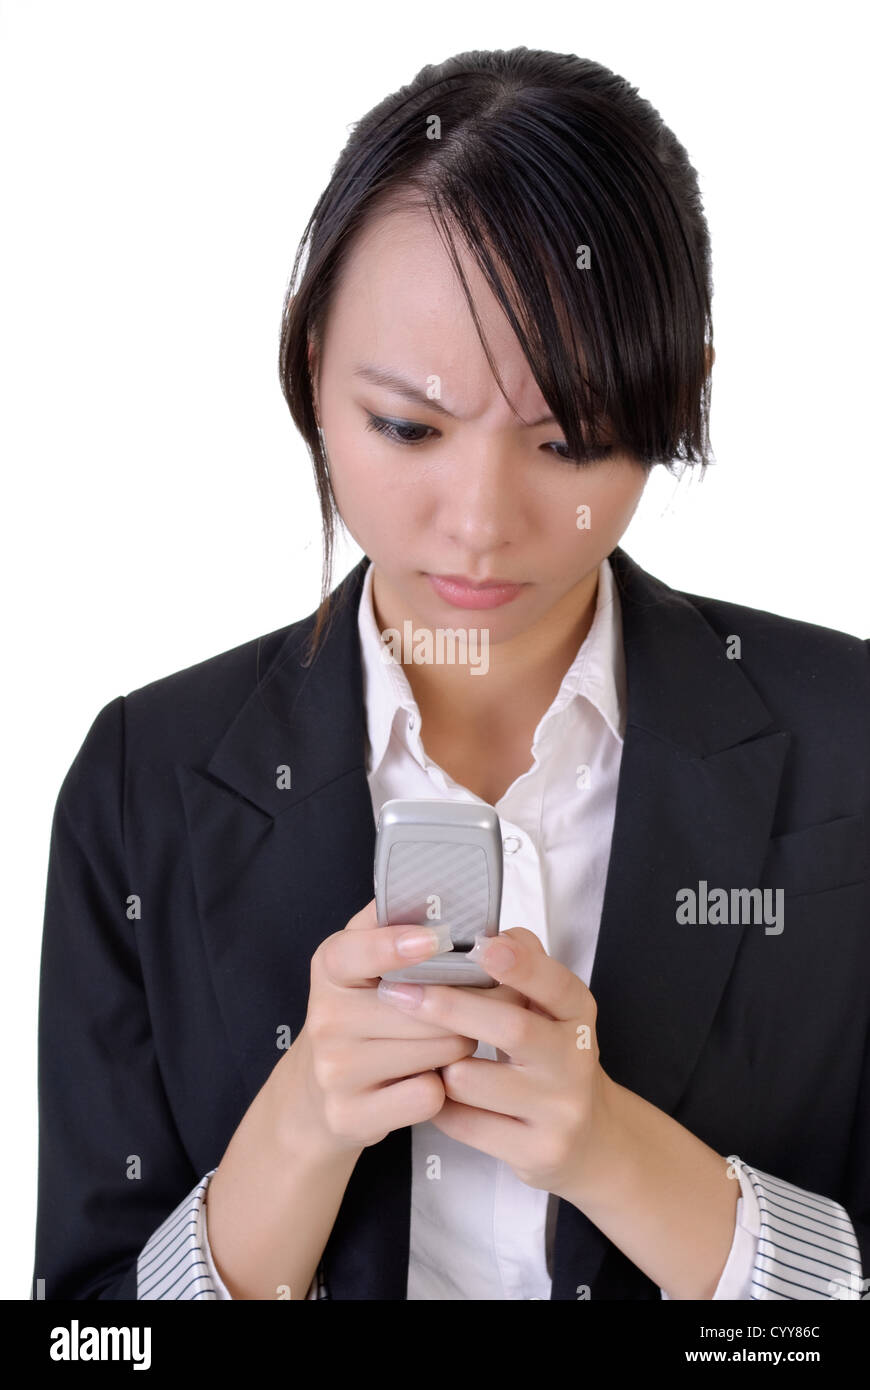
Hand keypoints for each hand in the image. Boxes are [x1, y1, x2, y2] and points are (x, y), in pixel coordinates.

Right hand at [280, 898, 489, 1158]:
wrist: (316, 1093)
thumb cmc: (358, 1015)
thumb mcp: (360, 961)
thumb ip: (391, 921)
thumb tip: (436, 886)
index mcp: (331, 967)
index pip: (357, 951)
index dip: (396, 945)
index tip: (432, 939)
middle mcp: (326, 1017)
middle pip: (425, 1008)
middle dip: (461, 1007)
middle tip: (469, 1006)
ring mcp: (334, 1071)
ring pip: (435, 1052)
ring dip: (457, 1047)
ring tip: (445, 1042)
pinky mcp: (350, 1115)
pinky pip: (426, 1097)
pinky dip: (441, 1090)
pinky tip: (428, 1079)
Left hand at [377, 926, 614, 1199]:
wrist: (588, 1139)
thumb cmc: (549, 1055)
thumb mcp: (550, 1007)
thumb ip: (523, 965)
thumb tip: (487, 931)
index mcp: (577, 1012)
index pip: (554, 982)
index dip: (520, 964)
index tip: (480, 945)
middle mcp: (576, 1059)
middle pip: (512, 1028)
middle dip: (450, 1007)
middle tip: (398, 991)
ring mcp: (559, 1110)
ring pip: (475, 1080)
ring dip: (436, 1062)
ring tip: (413, 1048)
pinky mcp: (537, 1151)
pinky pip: (464, 1123)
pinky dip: (437, 1103)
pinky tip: (428, 1088)